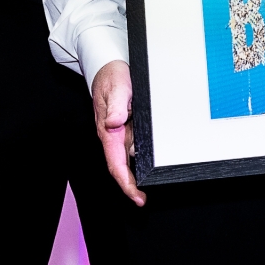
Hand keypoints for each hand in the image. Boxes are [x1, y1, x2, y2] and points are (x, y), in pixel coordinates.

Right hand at [91, 61, 145, 205]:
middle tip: (146, 197)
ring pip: (132, 157)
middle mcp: (114, 136)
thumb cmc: (111, 77)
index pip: (116, 164)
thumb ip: (115, 105)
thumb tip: (114, 123)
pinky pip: (136, 146)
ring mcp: (121, 133)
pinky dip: (145, 156)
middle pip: (124, 167)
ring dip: (142, 170)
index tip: (137, 198)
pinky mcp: (128, 128)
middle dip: (135, 184)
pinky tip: (155, 158)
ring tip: (156, 180)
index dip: (126, 184)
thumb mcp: (115, 87)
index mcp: (108, 132)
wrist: (109, 66)